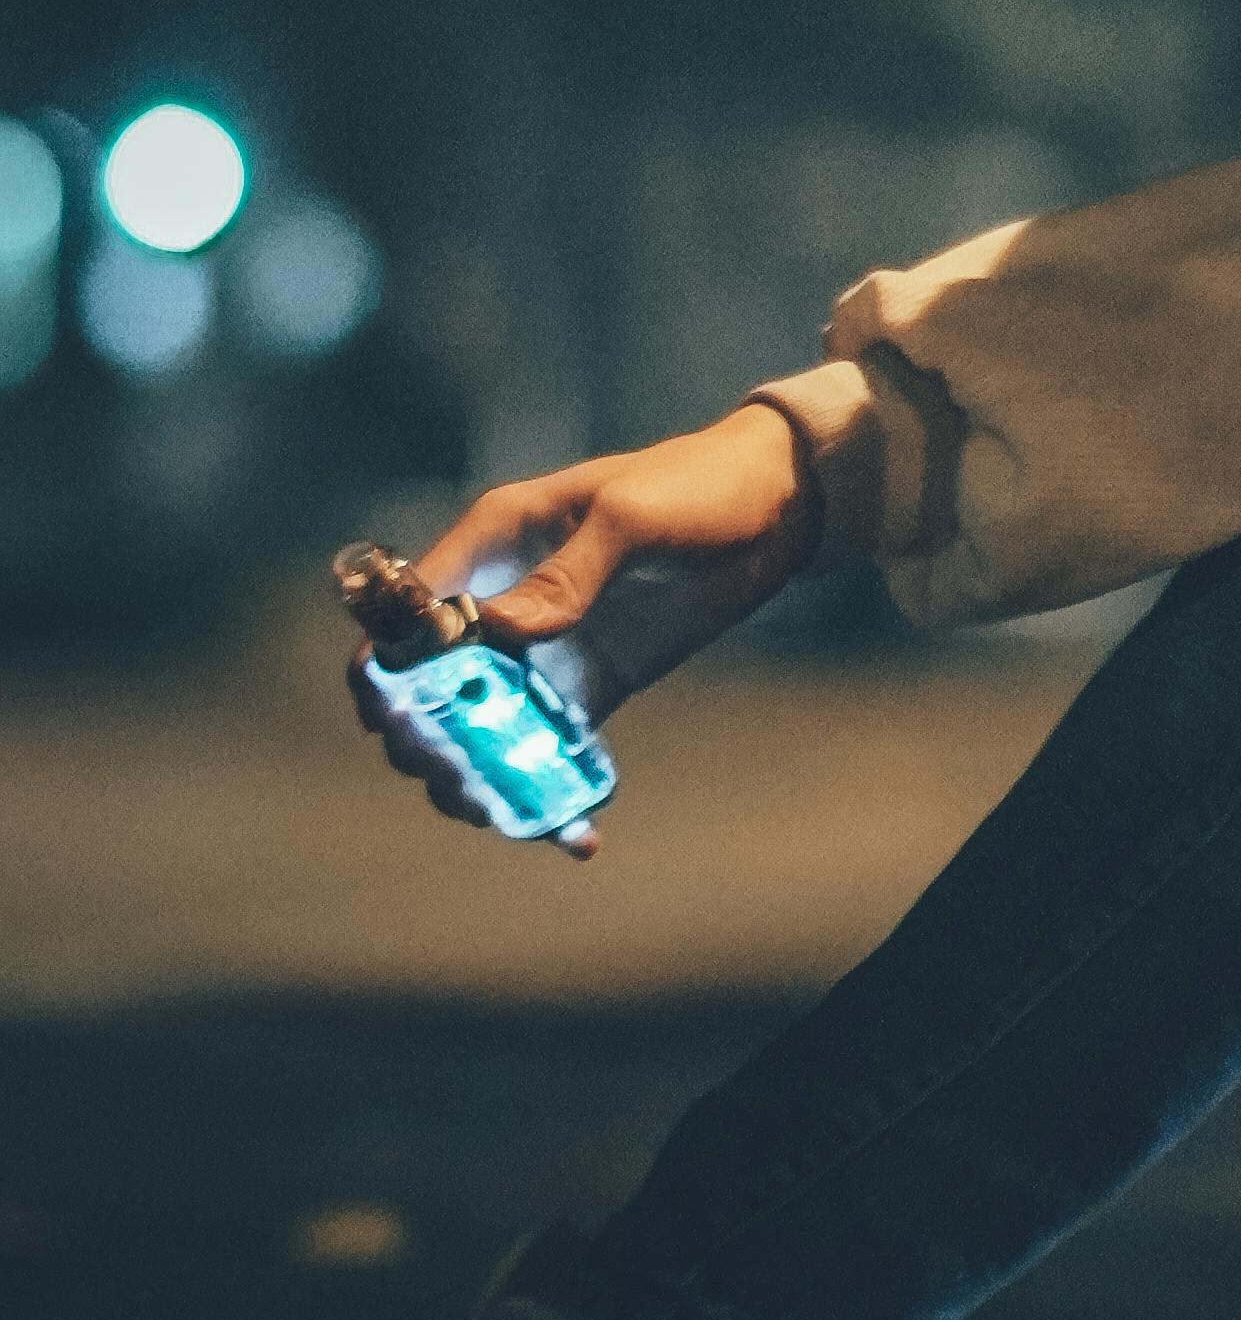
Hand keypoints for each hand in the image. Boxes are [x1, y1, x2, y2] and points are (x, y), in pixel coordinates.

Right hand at [348, 404, 821, 849]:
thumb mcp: (631, 518)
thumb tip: (499, 631)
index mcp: (493, 542)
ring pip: (479, 727)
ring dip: (477, 776)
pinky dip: (551, 792)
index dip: (387, 667)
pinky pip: (550, 747)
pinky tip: (577, 833)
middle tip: (455, 779)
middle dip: (425, 738)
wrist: (774, 505)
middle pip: (429, 683)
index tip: (393, 721)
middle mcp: (502, 599)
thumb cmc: (694, 486)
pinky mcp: (586, 686)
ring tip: (500, 813)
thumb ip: (566, 573)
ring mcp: (542, 649)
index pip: (407, 609)